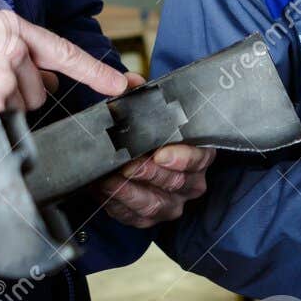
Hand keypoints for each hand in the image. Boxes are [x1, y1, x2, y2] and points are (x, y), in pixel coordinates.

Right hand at [0, 10, 128, 140]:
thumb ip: (13, 52)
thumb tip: (49, 81)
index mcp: (8, 27)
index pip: (62, 51)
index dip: (96, 70)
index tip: (123, 83)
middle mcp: (11, 49)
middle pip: (40, 91)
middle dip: (17, 96)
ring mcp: (2, 81)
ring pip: (21, 112)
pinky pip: (4, 129)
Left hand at [91, 73, 215, 227]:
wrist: (142, 157)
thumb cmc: (153, 135)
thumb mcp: (152, 112)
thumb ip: (142, 95)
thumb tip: (130, 81)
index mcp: (198, 155)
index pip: (198, 159)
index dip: (181, 158)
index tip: (161, 153)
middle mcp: (190, 183)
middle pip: (175, 182)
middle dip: (149, 174)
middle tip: (129, 164)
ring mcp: (172, 204)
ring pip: (154, 204)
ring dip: (129, 192)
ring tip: (110, 179)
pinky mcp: (150, 219)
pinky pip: (134, 218)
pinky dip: (116, 205)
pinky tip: (102, 190)